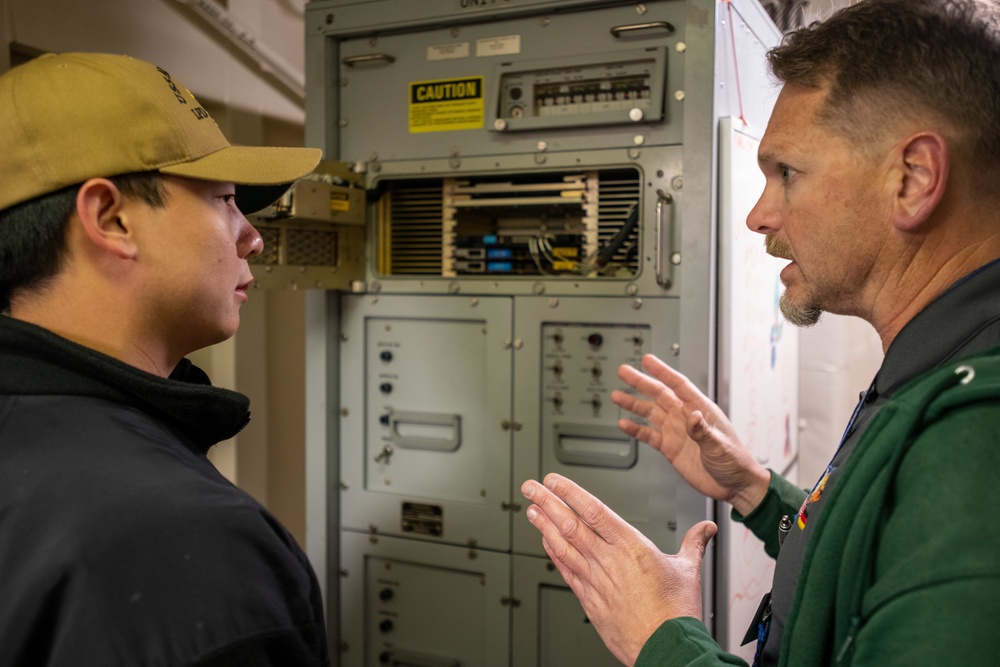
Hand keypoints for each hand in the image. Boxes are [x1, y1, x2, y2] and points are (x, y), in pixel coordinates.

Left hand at [521, 473, 716, 666]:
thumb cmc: (676, 614)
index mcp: (631, 547)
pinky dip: (554, 555)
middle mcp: (609, 561)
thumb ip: (694, 544)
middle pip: (570, 524)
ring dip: (544, 526)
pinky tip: (546, 543)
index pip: (593, 511)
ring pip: (563, 546)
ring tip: (531, 510)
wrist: (666, 649)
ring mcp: (596, 581)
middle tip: (530, 487)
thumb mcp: (688, 570)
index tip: (553, 481)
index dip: (569, 493)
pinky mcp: (590, 601)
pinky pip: (566, 572)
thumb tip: (706, 529)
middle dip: (547, 503)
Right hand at [611, 353, 768, 515]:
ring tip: (617, 395)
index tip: (647, 360)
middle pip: (659, 395)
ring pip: (651, 412)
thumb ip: (704, 432)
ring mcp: (676, 432)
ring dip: (634, 404)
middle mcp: (686, 418)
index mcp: (701, 410)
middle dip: (641, 382)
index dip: (662, 371)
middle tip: (624, 371)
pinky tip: (624, 424)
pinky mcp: (670, 448)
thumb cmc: (735, 462)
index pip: (679, 385)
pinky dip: (636, 430)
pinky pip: (649, 435)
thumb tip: (692, 416)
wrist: (733, 486)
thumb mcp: (721, 446)